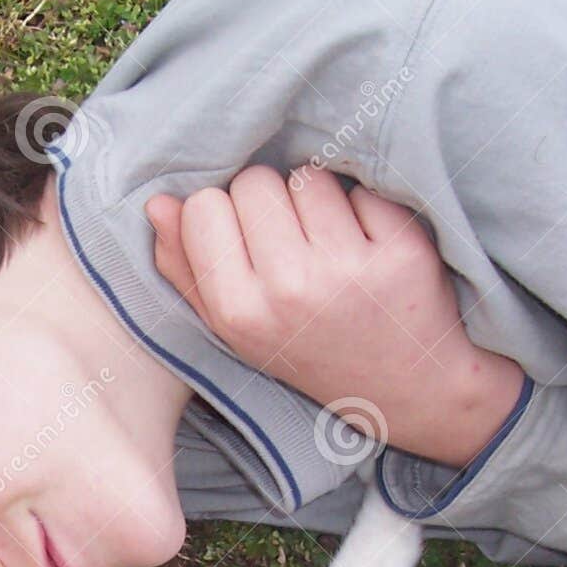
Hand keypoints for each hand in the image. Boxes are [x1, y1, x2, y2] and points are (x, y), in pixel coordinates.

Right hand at [145, 165, 525, 468]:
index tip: (250, 244)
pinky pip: (362, 188)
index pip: (204, 205)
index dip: (226, 214)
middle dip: (272, 203)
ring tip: (332, 246)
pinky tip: (370, 248)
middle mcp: (290, 290)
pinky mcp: (400, 251)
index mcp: (240, 312)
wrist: (408, 389)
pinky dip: (366, 208)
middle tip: (296, 246)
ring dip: (318, 200)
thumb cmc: (311, 350)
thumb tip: (158, 204)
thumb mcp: (238, 330)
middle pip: (254, 181)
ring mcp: (348, 269)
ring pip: (308, 177)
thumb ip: (187, 270)